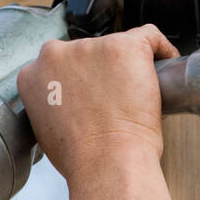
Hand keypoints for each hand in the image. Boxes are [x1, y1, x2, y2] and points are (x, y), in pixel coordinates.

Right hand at [17, 25, 178, 199]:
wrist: (108, 163)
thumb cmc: (83, 158)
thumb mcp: (48, 130)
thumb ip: (53, 104)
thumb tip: (71, 102)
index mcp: (33, 73)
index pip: (60, 64)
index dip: (81, 80)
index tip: (94, 95)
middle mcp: (56, 53)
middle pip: (87, 53)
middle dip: (102, 71)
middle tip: (118, 98)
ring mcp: (91, 47)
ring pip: (117, 46)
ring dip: (128, 66)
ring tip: (138, 96)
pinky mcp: (125, 45)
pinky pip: (149, 36)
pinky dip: (161, 49)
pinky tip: (165, 65)